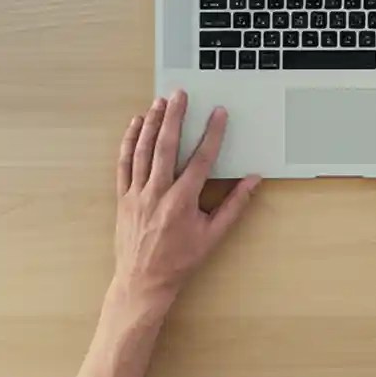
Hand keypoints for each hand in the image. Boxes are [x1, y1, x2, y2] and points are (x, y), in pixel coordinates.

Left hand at [111, 90, 260, 307]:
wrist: (143, 282)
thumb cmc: (179, 261)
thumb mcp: (213, 236)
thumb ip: (234, 206)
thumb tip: (253, 181)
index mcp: (182, 201)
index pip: (200, 159)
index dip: (212, 134)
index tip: (219, 114)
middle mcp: (157, 193)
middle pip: (166, 146)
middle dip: (175, 117)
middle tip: (181, 94)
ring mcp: (136, 194)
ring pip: (142, 150)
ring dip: (152, 123)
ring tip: (160, 102)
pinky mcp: (123, 197)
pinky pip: (124, 164)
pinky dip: (129, 142)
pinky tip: (135, 125)